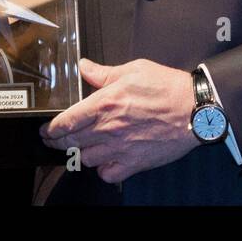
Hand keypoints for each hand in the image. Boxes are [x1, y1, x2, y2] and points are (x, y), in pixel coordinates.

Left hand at [38, 58, 199, 182]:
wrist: (195, 109)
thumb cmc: (167, 87)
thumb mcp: (134, 70)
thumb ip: (104, 72)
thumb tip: (84, 67)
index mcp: (105, 103)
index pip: (66, 122)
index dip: (51, 129)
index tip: (47, 130)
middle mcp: (108, 128)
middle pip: (70, 142)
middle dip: (57, 142)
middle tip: (55, 140)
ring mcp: (120, 148)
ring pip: (85, 159)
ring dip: (80, 154)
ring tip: (82, 147)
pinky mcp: (134, 162)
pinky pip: (107, 174)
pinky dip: (102, 169)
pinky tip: (105, 160)